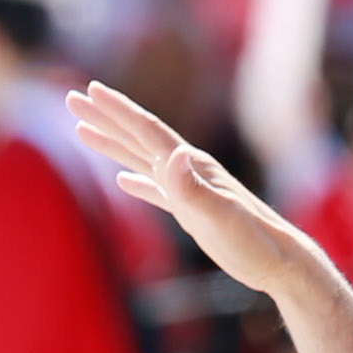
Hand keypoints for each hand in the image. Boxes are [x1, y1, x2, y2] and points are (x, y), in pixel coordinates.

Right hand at [68, 84, 325, 299]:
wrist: (280, 262)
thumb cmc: (253, 243)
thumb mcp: (220, 217)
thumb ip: (193, 188)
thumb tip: (172, 156)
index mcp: (191, 165)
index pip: (147, 131)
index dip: (117, 110)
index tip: (89, 90)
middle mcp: (189, 170)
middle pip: (138, 137)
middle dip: (105, 117)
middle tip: (72, 98)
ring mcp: (190, 190)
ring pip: (142, 159)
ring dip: (113, 144)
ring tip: (83, 131)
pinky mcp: (193, 212)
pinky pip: (157, 190)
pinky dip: (138, 182)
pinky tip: (122, 182)